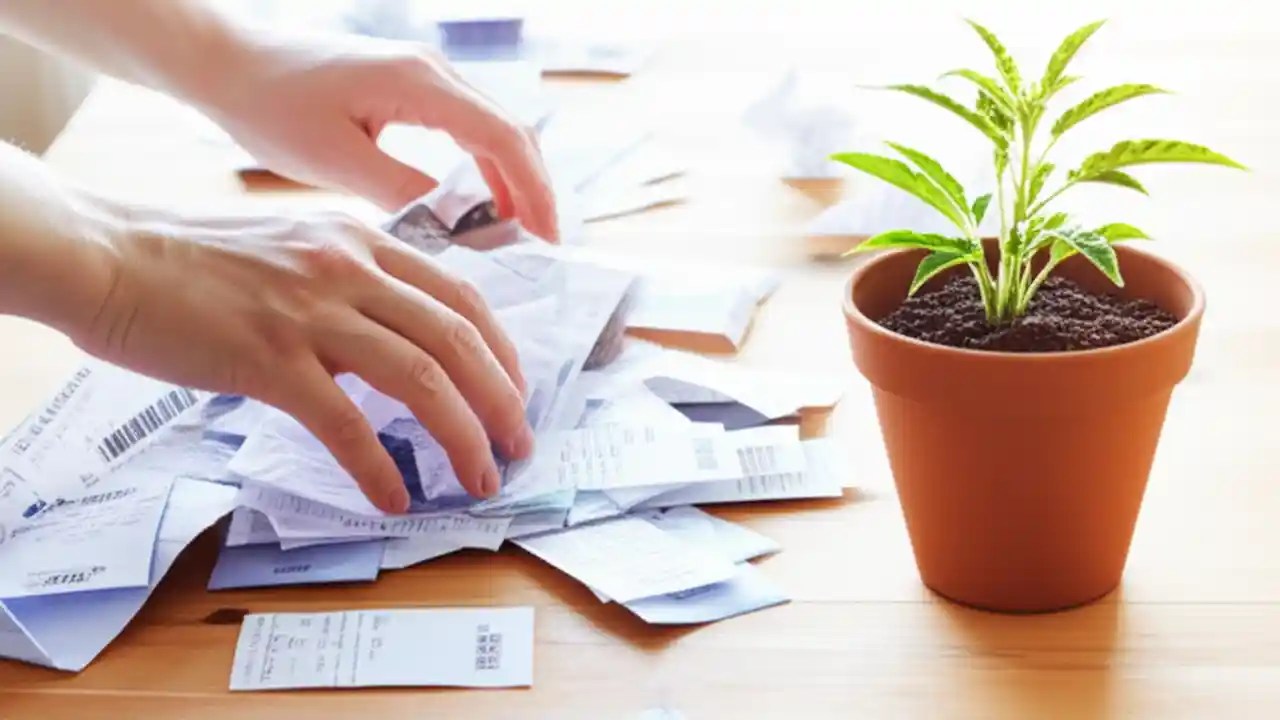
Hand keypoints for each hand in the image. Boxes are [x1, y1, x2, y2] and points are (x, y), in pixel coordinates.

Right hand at [79, 206, 533, 512]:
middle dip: (501, 399)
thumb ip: (351, 279)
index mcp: (360, 242)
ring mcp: (310, 311)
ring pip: (420, 377)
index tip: (515, 390)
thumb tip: (401, 336)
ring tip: (480, 477)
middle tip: (518, 445)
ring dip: (463, 435)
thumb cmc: (196, 261)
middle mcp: (348, 268)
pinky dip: (378, 466)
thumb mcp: (296, 246)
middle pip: (457, 337)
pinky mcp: (267, 358)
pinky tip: (393, 497)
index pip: (461, 294)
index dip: (502, 349)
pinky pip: (344, 421)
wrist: (111, 256)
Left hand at [197, 33, 558, 240]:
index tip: (546, 238)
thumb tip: (457, 225)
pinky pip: (466, 126)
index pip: (503, 138)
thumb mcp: (334, 161)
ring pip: (492, 129)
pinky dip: (484, 166)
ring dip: (512, 179)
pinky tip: (482, 203)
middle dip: (534, 188)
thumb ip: (401, 190)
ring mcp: (423, 74)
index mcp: (419, 83)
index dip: (533, 191)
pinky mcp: (409, 85)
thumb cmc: (269, 105)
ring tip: (521, 232)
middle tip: (545, 244)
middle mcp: (432, 70)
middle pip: (510, 131)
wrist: (228, 62)